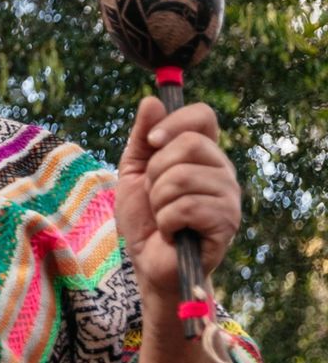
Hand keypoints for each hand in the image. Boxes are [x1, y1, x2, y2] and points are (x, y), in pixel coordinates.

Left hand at [114, 96, 242, 305]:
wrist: (150, 262)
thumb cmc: (144, 218)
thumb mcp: (133, 171)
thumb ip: (142, 137)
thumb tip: (152, 100)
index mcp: (202, 154)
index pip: (203, 116)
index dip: (174, 122)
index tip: (151, 142)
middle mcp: (221, 170)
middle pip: (190, 144)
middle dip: (156, 172)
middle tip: (156, 195)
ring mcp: (229, 196)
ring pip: (183, 177)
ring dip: (159, 200)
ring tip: (163, 216)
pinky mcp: (227, 222)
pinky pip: (186, 207)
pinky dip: (166, 221)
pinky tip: (173, 232)